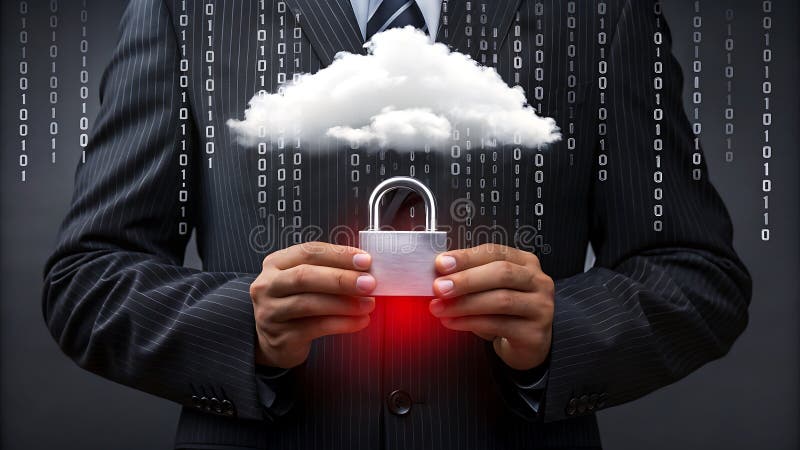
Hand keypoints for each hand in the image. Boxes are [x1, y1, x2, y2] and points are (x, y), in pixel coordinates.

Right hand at [250, 242, 376, 367]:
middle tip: (369, 283)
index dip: (339, 255)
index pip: (308, 252)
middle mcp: (268, 285)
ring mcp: (271, 312)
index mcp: (276, 263)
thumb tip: (366, 270)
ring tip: (368, 304)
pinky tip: (360, 321)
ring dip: (345, 303)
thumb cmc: (297, 303)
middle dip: (341, 279)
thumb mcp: (306, 282)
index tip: (365, 260)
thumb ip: (330, 271)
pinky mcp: (281, 336)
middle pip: (305, 276)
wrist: (276, 341)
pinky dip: (342, 324)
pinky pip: (316, 328)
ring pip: (309, 304)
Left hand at [429, 243, 553, 370]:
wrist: (526, 345)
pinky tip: (452, 322)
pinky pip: (498, 325)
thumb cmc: (505, 312)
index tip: (441, 264)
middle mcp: (537, 281)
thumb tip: (439, 276)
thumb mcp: (489, 289)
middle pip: (502, 273)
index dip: (467, 257)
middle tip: (439, 288)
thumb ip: (469, 279)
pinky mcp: (534, 333)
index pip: (495, 252)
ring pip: (500, 300)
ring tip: (440, 308)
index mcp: (524, 262)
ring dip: (464, 304)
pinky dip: (470, 323)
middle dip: (466, 280)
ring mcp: (540, 307)